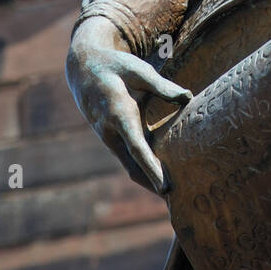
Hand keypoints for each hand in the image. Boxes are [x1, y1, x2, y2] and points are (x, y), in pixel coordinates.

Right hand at [66, 16, 190, 193]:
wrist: (83, 70)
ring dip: (150, 183)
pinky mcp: (114, 140)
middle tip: (177, 202)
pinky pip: (130, 161)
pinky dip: (145, 173)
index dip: (151, 167)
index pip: (136, 146)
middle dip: (153, 185)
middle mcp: (110, 132)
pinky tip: (161, 182)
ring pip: (131, 168)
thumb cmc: (115, 67)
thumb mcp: (136, 70)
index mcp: (117, 113)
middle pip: (134, 166)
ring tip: (174, 200)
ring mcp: (110, 139)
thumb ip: (161, 86)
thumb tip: (188, 97)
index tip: (165, 187)